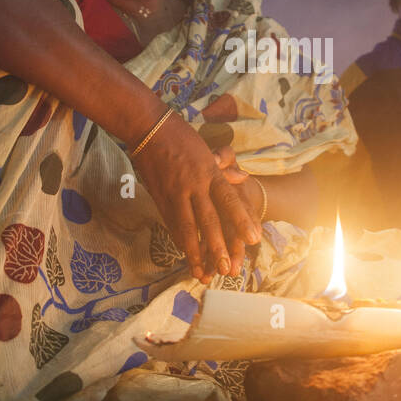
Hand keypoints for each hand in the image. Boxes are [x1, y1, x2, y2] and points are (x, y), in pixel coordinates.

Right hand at [131, 115, 259, 283]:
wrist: (148, 128)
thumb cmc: (182, 136)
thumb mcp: (207, 149)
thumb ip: (225, 168)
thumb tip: (243, 179)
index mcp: (209, 171)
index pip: (228, 200)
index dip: (241, 220)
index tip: (253, 239)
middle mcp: (193, 185)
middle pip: (207, 220)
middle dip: (217, 246)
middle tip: (226, 269)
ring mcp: (174, 193)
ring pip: (186, 228)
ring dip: (194, 252)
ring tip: (201, 272)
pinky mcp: (159, 198)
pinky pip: (171, 224)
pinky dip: (179, 241)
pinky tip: (185, 255)